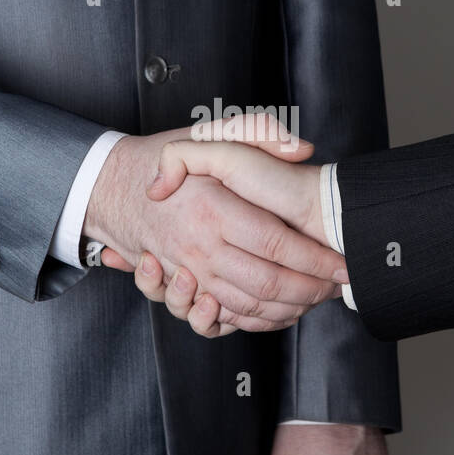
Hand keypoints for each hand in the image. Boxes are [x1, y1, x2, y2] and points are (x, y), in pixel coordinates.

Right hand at [83, 127, 345, 332]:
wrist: (112, 187)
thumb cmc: (165, 159)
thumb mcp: (209, 132)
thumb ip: (257, 131)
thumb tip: (300, 148)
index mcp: (214, 209)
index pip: (276, 243)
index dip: (315, 258)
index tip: (342, 263)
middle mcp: (200, 247)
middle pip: (266, 283)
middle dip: (309, 290)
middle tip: (335, 287)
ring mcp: (188, 273)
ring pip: (246, 307)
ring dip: (286, 309)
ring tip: (315, 300)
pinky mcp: (180, 290)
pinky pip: (215, 321)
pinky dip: (247, 323)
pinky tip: (274, 312)